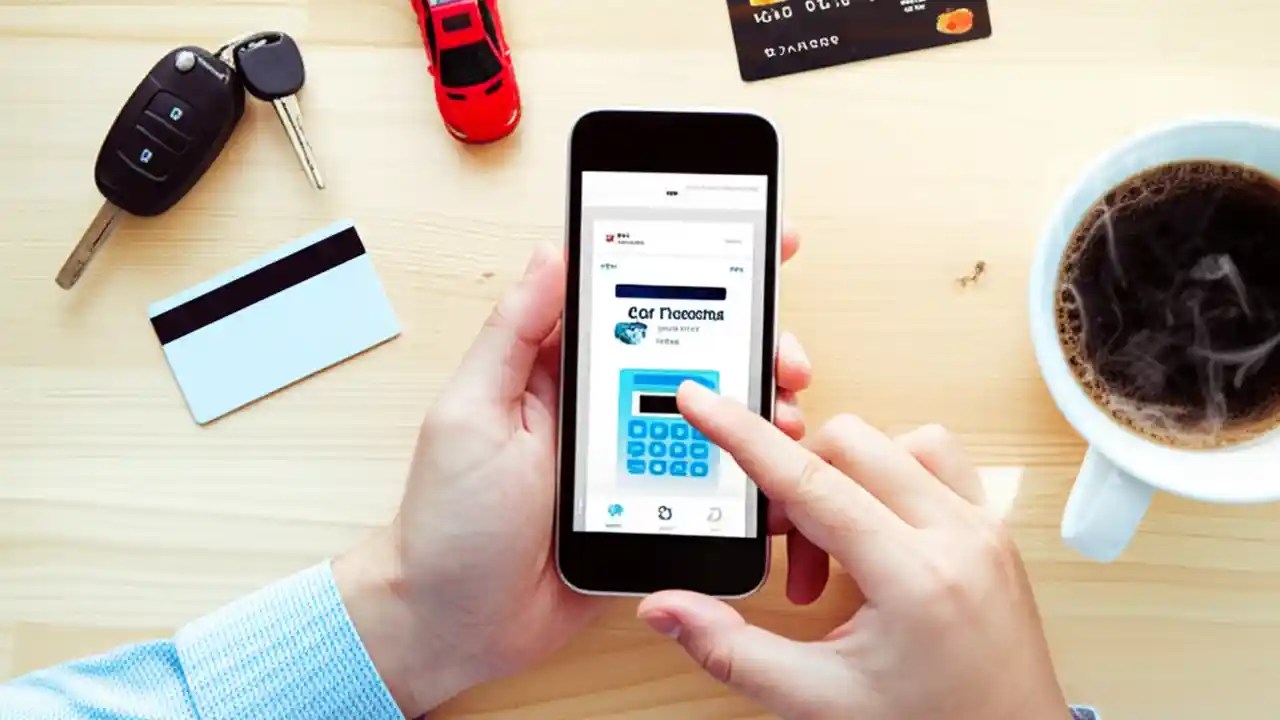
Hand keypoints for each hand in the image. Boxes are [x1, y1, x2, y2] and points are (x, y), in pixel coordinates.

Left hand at [335, 234, 811, 717]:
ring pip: (714, 416)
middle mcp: (603, 406)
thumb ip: (513, 335)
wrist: (456, 626)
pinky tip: (776, 477)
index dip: (696, 266)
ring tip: (786, 417)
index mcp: (560, 371)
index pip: (635, 299)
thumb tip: (552, 253)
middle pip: (694, 355)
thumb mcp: (471, 414)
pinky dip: (750, 475)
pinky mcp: (652, 509)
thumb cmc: (448, 522)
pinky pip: (711, 482)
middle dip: (752, 344)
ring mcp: (632, 457)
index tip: (756, 239)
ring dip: (760, 409)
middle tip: (784, 358)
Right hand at [638, 384, 1068, 719]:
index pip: (810, 481)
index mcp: (914, 576)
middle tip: (786, 553)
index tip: (702, 402)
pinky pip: (937, 461)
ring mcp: (983, 527)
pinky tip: (876, 531)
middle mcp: (957, 536)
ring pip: (895, 442)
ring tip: (836, 549)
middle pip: (849, 446)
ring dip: (846, 478)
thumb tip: (667, 609)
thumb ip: (731, 649)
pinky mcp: (994, 528)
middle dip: (796, 485)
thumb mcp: (819, 700)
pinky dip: (891, 479)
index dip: (744, 436)